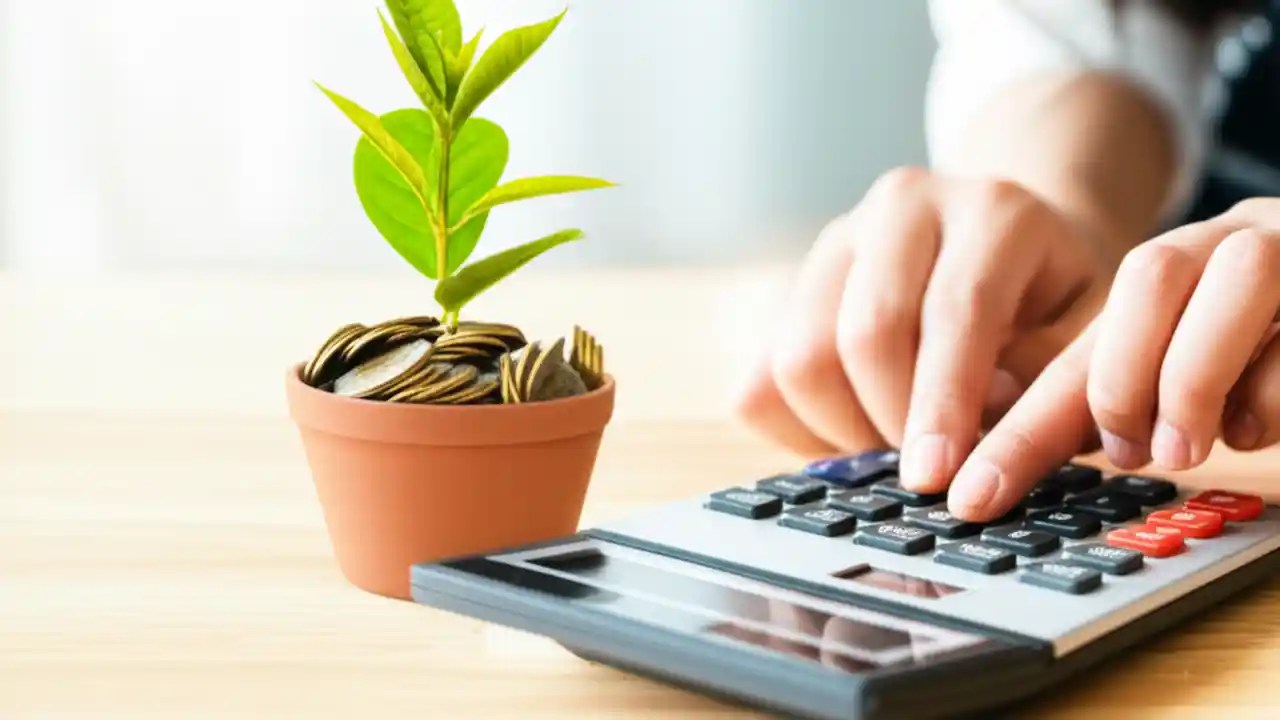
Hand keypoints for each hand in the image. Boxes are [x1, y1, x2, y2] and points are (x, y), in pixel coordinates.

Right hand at [734, 167, 1120, 491]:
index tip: (937, 478)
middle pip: (863, 333)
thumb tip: (980, 450)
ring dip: (841, 429)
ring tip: (893, 445)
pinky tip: (854, 431)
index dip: (942, 404)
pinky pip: (760, 381)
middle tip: (923, 472)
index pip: (955, 312)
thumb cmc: (1055, 303)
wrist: (1007, 245)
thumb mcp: (1088, 332)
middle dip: (888, 423)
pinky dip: (799, 429)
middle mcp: (905, 205)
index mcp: (993, 211)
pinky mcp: (790, 282)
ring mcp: (837, 240)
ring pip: (797, 357)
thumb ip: (1047, 384)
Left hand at [952, 198, 1279, 520]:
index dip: (1018, 426)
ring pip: (1240, 274)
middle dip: (1123, 375)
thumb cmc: (1274, 358)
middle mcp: (1234, 246)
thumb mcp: (1184, 385)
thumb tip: (1014, 464)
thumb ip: (1116, 410)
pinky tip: (1264, 421)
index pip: (1074, 348)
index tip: (970, 496)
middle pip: (1150, 273)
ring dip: (1198, 375)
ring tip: (1192, 444)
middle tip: (1131, 450)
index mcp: (1174, 277)